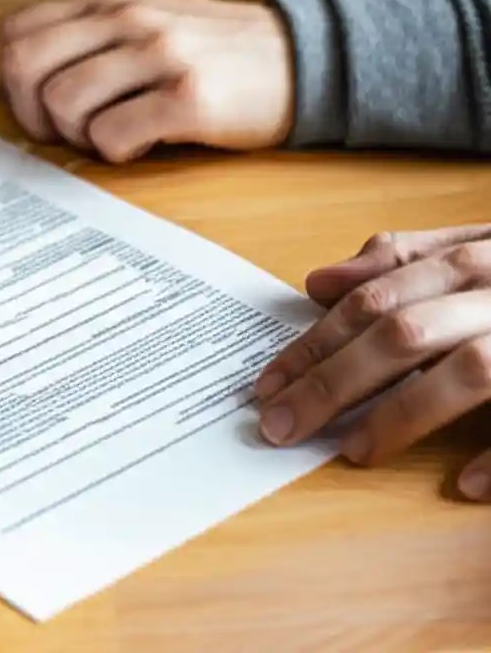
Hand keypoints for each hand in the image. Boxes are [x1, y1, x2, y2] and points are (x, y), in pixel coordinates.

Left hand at [0, 0, 294, 162]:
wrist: (303, 60)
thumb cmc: (213, 51)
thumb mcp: (144, 21)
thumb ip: (87, 37)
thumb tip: (21, 78)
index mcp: (107, 1)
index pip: (15, 35)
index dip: (15, 82)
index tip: (43, 106)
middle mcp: (127, 18)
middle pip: (24, 69)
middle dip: (33, 115)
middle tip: (69, 132)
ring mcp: (159, 53)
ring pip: (63, 104)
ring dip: (78, 136)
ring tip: (117, 134)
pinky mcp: (188, 97)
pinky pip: (112, 136)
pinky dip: (119, 152)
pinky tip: (147, 142)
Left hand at [254, 224, 490, 499]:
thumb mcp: (479, 247)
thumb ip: (405, 259)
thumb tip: (318, 282)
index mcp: (472, 258)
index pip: (371, 302)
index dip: (313, 346)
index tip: (264, 387)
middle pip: (401, 333)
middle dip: (332, 383)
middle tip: (280, 428)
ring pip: (467, 371)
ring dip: (404, 416)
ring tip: (354, 452)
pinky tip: (467, 486)